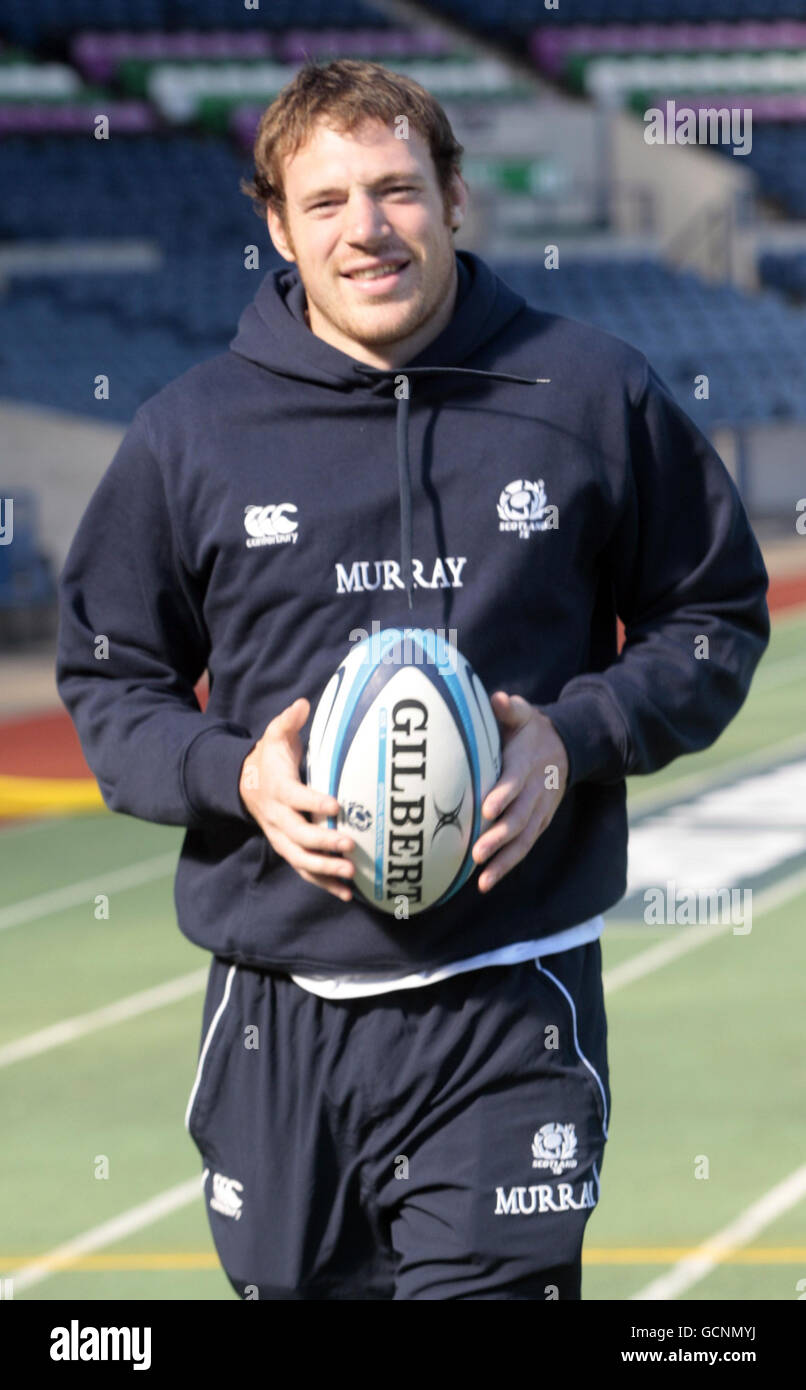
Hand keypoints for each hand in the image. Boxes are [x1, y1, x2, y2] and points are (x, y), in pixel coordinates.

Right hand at [239, 697, 354, 902]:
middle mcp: (278, 818)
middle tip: (349, 845)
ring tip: (349, 874)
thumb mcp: (275, 736)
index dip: (314, 802)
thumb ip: (288, 721)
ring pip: (300, 859)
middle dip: (323, 844)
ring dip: (325, 870)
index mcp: (279, 789)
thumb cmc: (270, 759)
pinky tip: (346, 893)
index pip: (296, 798)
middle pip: (299, 836)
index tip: (336, 806)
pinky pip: (305, 871)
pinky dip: (324, 883)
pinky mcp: (289, 849)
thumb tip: (303, 704)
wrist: (244, 784)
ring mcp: (282, 838)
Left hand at [472, 692, 568, 892]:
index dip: (504, 794)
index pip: (516, 780)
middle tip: (478, 852)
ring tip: (482, 879)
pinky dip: (507, 865)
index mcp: (528, 762)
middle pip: (520, 816)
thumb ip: (510, 708)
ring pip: (523, 839)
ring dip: (503, 859)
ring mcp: (539, 810)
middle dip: (499, 836)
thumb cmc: (531, 730)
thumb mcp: (524, 713)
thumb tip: (496, 698)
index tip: (487, 808)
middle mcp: (536, 790)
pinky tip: (485, 882)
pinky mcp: (538, 823)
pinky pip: (523, 847)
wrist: (565, 747)